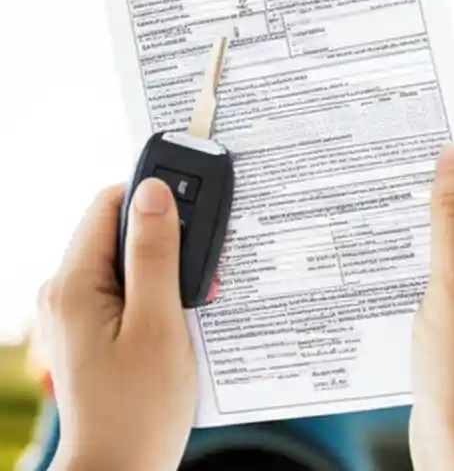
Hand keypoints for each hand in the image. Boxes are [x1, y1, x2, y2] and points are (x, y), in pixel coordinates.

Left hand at [39, 181, 195, 470]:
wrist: (120, 468)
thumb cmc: (140, 408)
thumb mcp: (159, 324)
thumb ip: (155, 255)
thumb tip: (153, 192)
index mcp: (74, 284)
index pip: (110, 205)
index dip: (155, 196)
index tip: (199, 202)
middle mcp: (65, 293)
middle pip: (119, 232)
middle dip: (169, 239)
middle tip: (207, 265)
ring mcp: (75, 314)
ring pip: (127, 263)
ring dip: (169, 271)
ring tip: (198, 300)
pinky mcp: (92, 332)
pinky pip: (126, 291)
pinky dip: (159, 294)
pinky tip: (185, 319)